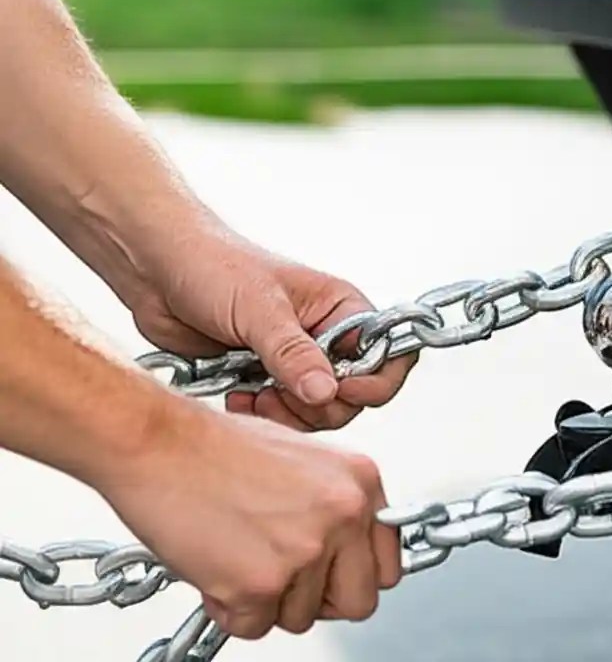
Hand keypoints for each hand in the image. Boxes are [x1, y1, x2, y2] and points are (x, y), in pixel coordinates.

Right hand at [99, 404, 402, 637]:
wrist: (157, 442)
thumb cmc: (215, 446)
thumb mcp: (305, 461)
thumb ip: (334, 505)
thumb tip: (343, 551)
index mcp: (361, 481)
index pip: (387, 563)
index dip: (353, 577)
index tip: (331, 578)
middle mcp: (344, 513)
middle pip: (359, 602)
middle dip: (320, 602)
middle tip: (285, 583)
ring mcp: (306, 550)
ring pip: (302, 618)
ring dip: (268, 601)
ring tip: (237, 555)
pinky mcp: (261, 582)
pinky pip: (254, 626)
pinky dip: (231, 609)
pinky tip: (215, 567)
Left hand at [125, 229, 416, 429]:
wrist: (153, 268)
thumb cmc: (211, 264)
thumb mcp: (258, 309)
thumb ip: (294, 354)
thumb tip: (328, 393)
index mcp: (341, 308)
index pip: (388, 353)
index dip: (375, 380)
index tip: (341, 389)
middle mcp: (325, 336)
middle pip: (354, 395)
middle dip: (320, 406)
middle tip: (281, 396)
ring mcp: (295, 360)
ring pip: (318, 411)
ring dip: (288, 415)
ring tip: (254, 397)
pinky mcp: (264, 379)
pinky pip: (281, 415)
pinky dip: (262, 416)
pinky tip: (237, 399)